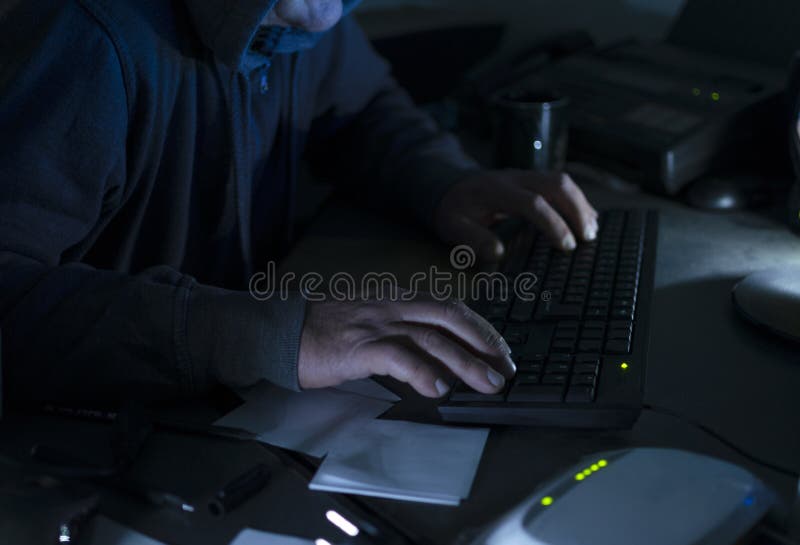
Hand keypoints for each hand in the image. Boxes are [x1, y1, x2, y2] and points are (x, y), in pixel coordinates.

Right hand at [298, 298, 516, 397]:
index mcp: (395, 300)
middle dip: (484, 344)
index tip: (499, 349)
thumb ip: (398, 330)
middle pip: (449, 319)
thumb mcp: (367, 320)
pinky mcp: (357, 348)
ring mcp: (375, 325)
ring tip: (488, 383)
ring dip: (466, 363)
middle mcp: (391, 307)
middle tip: (506, 369)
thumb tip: (432, 353)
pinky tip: (439, 388)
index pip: (448, 308)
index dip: (479, 328)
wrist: (280, 329)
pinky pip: (398, 357)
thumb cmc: (322, 330)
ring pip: (431, 339)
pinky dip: (423, 373)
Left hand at [434, 170, 597, 260]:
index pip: (532, 203)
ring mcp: (525, 175)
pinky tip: (587, 219)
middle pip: (555, 184)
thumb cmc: (453, 210)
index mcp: (496, 190)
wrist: (448, 185)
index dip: (553, 223)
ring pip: (562, 180)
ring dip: (581, 204)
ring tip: (593, 231)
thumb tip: (498, 253)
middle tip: (588, 238)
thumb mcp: (452, 227)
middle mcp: (515, 178)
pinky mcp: (532, 178)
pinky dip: (576, 200)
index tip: (566, 246)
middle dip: (576, 210)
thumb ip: (473, 239)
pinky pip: (560, 183)